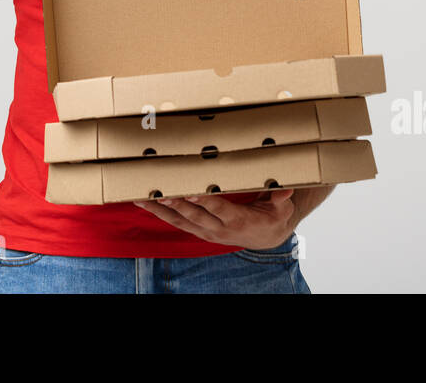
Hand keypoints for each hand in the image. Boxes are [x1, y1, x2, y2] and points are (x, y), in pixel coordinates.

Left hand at [132, 189, 296, 249]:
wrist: (265, 236)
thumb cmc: (272, 216)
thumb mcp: (282, 208)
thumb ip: (280, 198)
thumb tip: (284, 189)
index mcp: (238, 220)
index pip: (220, 209)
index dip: (206, 201)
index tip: (193, 191)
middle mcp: (219, 228)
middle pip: (195, 215)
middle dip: (177, 204)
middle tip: (161, 193)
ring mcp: (206, 231)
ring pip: (180, 221)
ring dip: (160, 210)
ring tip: (141, 198)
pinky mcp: (198, 230)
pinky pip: (176, 222)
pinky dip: (160, 213)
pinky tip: (144, 202)